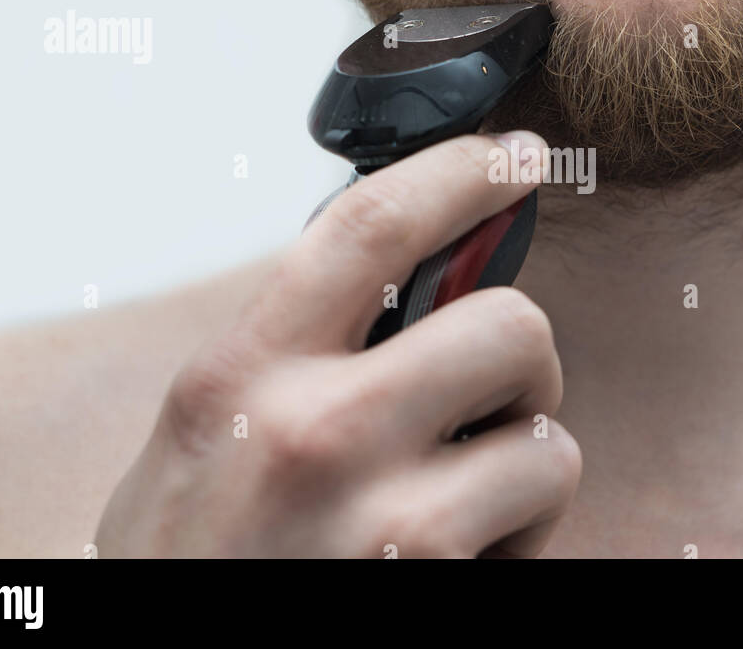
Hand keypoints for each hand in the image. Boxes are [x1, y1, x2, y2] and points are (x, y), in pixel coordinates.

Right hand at [95, 131, 578, 557]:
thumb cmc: (195, 562)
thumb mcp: (205, 437)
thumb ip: (294, 352)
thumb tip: (412, 274)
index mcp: (240, 375)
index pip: (371, 224)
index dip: (462, 169)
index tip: (516, 155)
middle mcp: (311, 435)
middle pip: (509, 324)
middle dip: (521, 361)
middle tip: (486, 400)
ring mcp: (381, 525)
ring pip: (548, 437)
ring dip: (522, 464)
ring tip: (455, 507)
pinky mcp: (436, 588)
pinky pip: (542, 523)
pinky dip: (523, 540)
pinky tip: (459, 563)